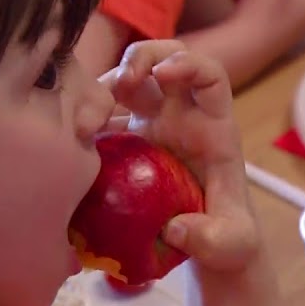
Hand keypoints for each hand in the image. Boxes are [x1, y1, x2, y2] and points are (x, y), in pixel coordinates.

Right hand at [100, 41, 260, 272]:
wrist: (210, 247)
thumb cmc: (229, 239)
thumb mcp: (230, 244)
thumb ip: (211, 238)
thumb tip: (175, 228)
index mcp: (213, 128)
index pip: (209, 75)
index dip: (188, 63)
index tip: (162, 74)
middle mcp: (182, 116)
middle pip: (163, 61)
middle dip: (138, 58)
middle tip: (118, 84)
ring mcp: (153, 125)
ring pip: (128, 83)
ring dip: (104, 88)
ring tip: (85, 120)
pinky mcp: (129, 141)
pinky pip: (105, 117)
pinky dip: (88, 119)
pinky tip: (74, 140)